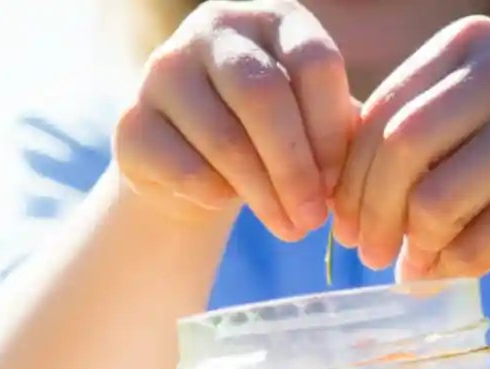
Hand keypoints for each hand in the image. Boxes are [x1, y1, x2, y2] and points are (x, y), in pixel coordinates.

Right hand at [113, 0, 356, 239]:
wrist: (189, 163)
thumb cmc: (267, 137)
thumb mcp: (310, 121)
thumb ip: (337, 132)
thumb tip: (357, 169)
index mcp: (270, 17)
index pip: (314, 61)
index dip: (331, 130)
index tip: (337, 184)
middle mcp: (213, 28)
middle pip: (263, 96)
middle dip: (294, 168)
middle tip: (310, 219)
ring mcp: (164, 69)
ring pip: (224, 138)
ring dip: (262, 194)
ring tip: (287, 227)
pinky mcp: (132, 121)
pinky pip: (186, 169)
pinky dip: (216, 197)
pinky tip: (228, 205)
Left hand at [332, 15, 489, 286]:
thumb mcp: (445, 137)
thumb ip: (384, 139)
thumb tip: (307, 171)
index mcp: (473, 42)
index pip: (382, 112)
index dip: (348, 176)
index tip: (341, 221)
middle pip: (401, 148)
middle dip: (371, 213)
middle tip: (366, 253)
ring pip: (433, 200)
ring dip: (412, 244)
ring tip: (413, 261)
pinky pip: (472, 244)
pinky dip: (448, 267)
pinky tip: (447, 269)